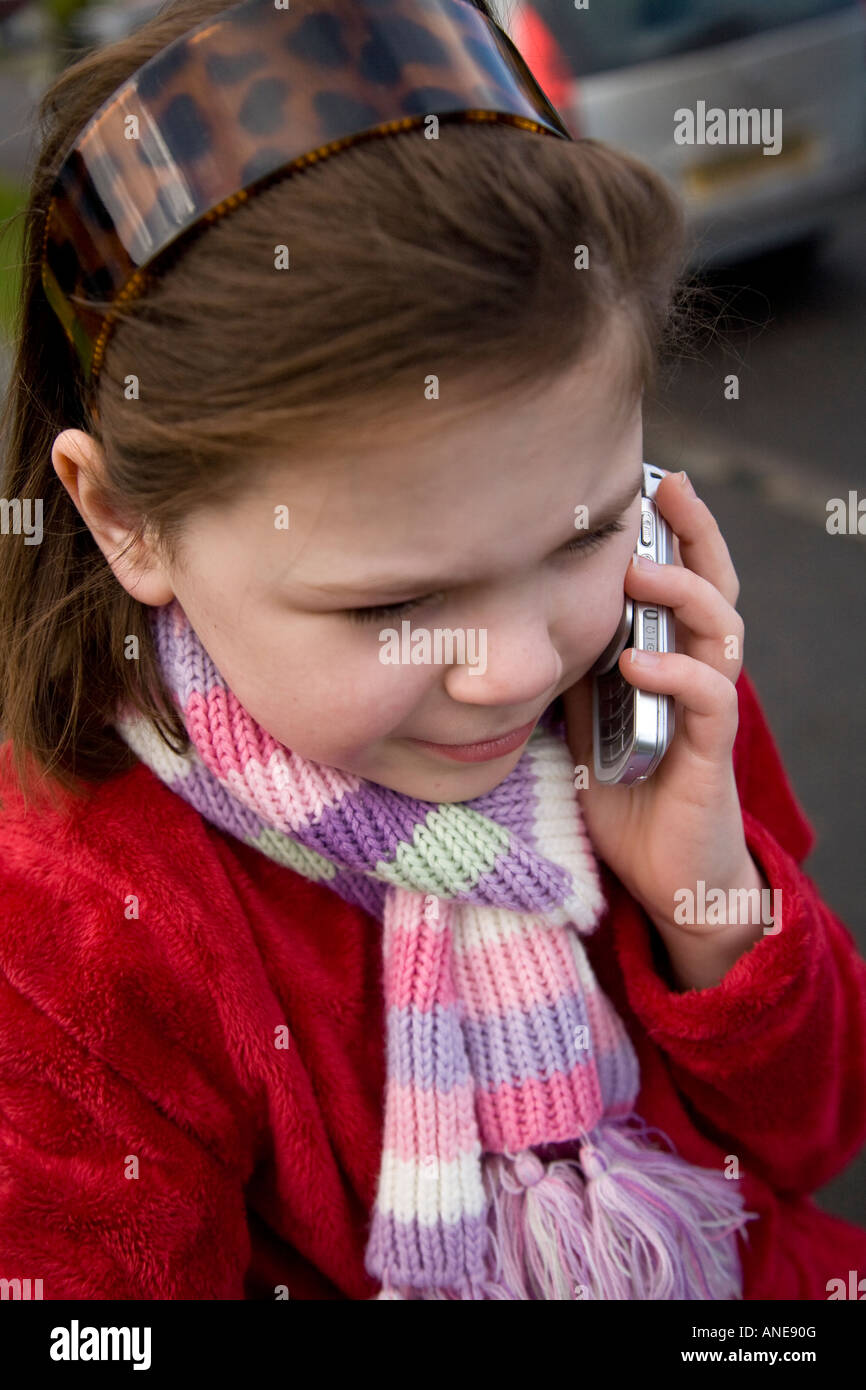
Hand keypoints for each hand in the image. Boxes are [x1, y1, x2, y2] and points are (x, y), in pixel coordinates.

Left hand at [562, 470, 762, 965]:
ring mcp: (706, 711)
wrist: (668, 873)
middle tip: (670, 488)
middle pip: (714, 587)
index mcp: (667, 658)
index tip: (644, 481)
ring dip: (684, 595)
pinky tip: (641, 663)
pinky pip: (709, 701)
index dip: (670, 531)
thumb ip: (569, 671)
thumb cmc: (626, 790)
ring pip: (720, 632)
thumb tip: (511, 624)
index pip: (680, 581)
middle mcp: (695, 674)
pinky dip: (678, 675)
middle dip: (696, 534)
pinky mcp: (708, 754)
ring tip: (644, 573)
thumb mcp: (583, 717)